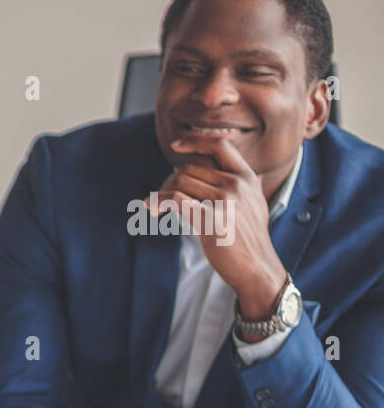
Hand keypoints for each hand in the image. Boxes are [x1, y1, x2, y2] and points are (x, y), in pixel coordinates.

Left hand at [152, 137, 285, 322]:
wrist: (256, 266)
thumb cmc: (249, 238)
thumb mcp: (253, 203)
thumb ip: (241, 185)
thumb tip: (226, 172)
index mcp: (247, 177)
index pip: (220, 145)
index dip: (195, 141)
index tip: (176, 147)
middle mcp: (237, 184)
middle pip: (190, 168)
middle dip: (169, 180)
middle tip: (161, 196)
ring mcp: (226, 200)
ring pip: (180, 182)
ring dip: (161, 193)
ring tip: (154, 206)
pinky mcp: (212, 218)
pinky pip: (176, 200)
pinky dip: (159, 202)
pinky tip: (151, 209)